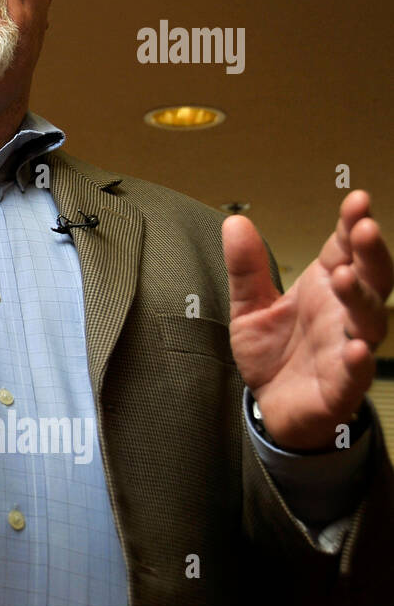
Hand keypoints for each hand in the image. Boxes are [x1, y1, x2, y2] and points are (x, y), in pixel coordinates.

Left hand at [223, 190, 391, 450]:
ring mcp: (346, 349)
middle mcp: (343, 314)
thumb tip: (235, 222)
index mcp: (324, 288)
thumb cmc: (271, 352)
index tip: (356, 200)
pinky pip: (355, 374)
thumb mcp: (248, 306)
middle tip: (364, 227)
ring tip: (343, 276)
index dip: (353, 225)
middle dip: (370, 253)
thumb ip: (245, 268)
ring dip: (360, 298)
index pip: (345, 250)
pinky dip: (357, 361)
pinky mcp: (340, 387)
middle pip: (370, 279)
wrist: (270, 406)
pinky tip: (355, 349)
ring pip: (368, 321)